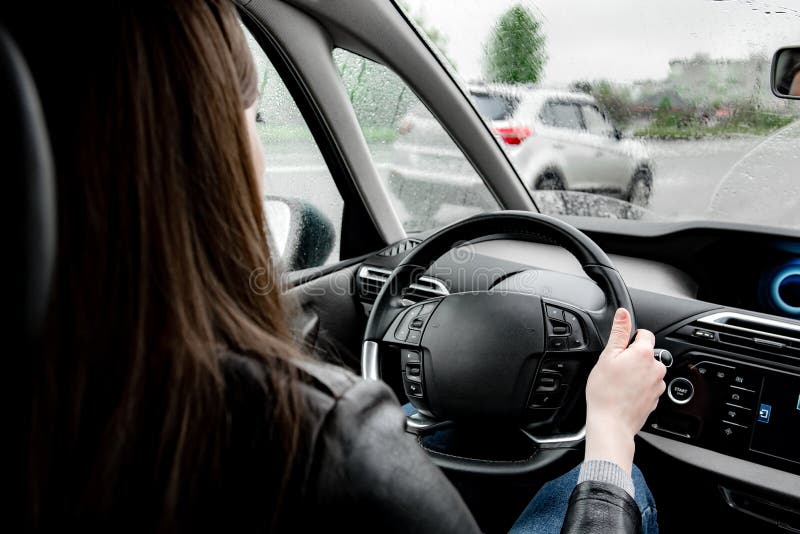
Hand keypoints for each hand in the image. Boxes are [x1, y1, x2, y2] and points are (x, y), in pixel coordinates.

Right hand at [584, 308, 665, 473]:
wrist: (611, 423)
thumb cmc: (605, 392)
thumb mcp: (607, 356)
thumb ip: (619, 332)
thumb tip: (623, 313)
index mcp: (645, 353)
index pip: (645, 334)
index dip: (631, 338)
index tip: (620, 348)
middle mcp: (656, 368)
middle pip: (646, 353)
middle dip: (633, 357)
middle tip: (614, 368)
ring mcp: (658, 385)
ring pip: (647, 370)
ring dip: (636, 373)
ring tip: (618, 383)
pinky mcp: (655, 399)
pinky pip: (647, 386)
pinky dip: (638, 387)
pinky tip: (623, 393)